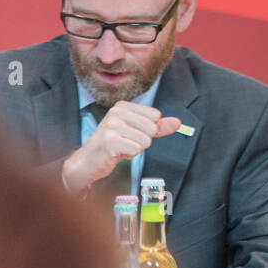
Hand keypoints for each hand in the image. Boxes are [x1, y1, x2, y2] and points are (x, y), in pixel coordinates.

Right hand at [61, 102, 181, 195]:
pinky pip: (136, 149)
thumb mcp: (137, 132)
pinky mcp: (110, 141)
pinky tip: (117, 153)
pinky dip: (129, 155)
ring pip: (146, 140)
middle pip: (152, 128)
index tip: (131, 133)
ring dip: (135, 148)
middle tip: (126, 142)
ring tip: (121, 147)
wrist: (89, 161)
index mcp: (122, 106)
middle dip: (143, 140)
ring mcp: (111, 126)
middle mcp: (116, 113)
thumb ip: (159, 126)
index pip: (155, 116)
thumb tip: (178, 122)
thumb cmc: (114, 145)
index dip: (148, 130)